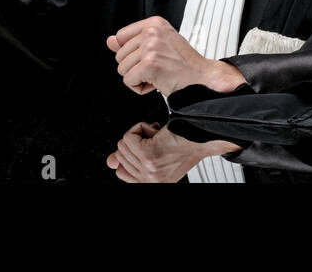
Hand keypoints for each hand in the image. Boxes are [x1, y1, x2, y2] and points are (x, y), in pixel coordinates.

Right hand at [105, 122, 241, 182]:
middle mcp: (150, 180)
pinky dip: (140, 127)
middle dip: (136, 141)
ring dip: (140, 133)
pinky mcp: (148, 155)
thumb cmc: (183, 142)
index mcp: (151, 183)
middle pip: (120, 154)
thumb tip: (110, 162)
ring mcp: (148, 170)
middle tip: (156, 140)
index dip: (130, 153)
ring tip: (158, 136)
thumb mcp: (152, 155)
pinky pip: (129, 136)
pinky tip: (156, 130)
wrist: (201, 136)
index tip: (144, 147)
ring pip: (123, 143)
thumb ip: (129, 159)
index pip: (121, 171)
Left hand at [107, 16, 247, 96]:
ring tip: (158, 75)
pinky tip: (156, 83)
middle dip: (135, 68)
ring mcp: (150, 47)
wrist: (201, 78)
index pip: (121, 37)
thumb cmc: (183, 64)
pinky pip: (129, 81)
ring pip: (122, 70)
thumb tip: (110, 41)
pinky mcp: (149, 64)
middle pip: (120, 56)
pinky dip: (140, 88)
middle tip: (158, 68)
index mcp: (154, 23)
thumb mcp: (157, 46)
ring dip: (138, 78)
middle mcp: (152, 32)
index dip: (131, 52)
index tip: (149, 56)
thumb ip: (131, 42)